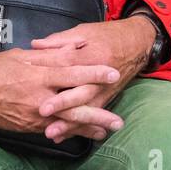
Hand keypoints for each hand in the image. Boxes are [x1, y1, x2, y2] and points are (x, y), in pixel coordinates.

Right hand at [0, 48, 124, 138]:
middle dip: (98, 115)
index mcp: (38, 74)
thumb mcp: (22, 55)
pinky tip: (81, 134)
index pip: (72, 73)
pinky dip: (67, 132)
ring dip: (86, 129)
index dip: (94, 74)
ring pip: (65, 123)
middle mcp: (38, 97)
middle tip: (118, 122)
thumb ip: (51, 54)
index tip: (113, 74)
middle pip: (74, 107)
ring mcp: (32, 115)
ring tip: (105, 133)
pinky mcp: (26, 126)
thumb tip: (77, 47)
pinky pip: (51, 129)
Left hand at [30, 15, 154, 142]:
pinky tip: (61, 137)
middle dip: (62, 103)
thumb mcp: (83, 32)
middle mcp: (98, 76)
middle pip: (79, 91)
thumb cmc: (108, 35)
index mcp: (91, 55)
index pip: (68, 65)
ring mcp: (103, 90)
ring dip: (69, 123)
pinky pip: (90, 115)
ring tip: (51, 132)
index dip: (51, 73)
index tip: (32, 77)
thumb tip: (35, 45)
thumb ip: (58, 41)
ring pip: (84, 109)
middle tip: (43, 111)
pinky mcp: (105, 99)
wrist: (138, 43)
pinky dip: (76, 128)